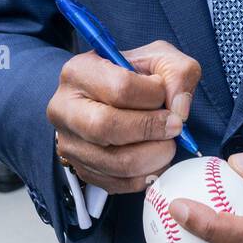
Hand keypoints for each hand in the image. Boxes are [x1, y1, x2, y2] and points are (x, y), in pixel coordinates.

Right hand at [47, 41, 199, 193]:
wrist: (116, 99)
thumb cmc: (138, 76)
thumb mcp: (160, 59)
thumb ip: (178, 72)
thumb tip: (178, 108)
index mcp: (79, 71)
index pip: (120, 87)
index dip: (154, 96)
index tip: (168, 98)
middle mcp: (63, 108)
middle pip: (108, 127)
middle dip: (151, 129)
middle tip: (174, 127)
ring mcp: (69, 143)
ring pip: (115, 162)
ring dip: (154, 156)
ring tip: (168, 143)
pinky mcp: (81, 170)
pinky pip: (118, 184)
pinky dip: (146, 175)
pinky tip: (157, 158)